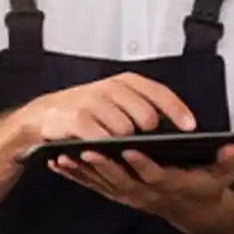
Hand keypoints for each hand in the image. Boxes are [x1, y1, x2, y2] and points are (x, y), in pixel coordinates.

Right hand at [20, 72, 195, 141]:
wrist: (42, 117)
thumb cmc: (84, 111)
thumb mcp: (114, 102)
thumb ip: (139, 107)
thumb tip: (172, 125)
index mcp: (124, 83)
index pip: (158, 92)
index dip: (177, 110)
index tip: (191, 126)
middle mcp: (110, 89)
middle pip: (145, 113)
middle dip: (149, 131)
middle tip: (147, 141)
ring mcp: (92, 102)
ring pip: (124, 128)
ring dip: (125, 142)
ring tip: (119, 146)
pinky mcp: (75, 119)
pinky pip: (99, 138)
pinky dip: (104, 146)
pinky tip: (103, 150)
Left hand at [50, 144, 233, 227]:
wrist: (199, 215)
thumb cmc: (208, 189)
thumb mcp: (223, 175)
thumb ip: (226, 161)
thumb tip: (231, 148)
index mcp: (172, 185)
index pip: (155, 175)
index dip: (141, 164)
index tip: (129, 149)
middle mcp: (147, 193)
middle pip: (122, 180)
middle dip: (103, 165)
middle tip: (86, 149)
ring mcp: (132, 196)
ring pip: (103, 184)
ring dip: (82, 170)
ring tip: (63, 154)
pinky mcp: (121, 195)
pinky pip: (95, 186)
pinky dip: (76, 175)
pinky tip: (59, 163)